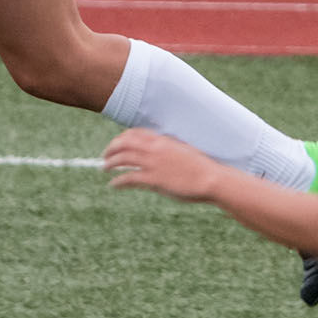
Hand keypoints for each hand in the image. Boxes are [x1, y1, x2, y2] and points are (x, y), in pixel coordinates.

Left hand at [102, 128, 222, 202]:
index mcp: (162, 139)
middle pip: (124, 143)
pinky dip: (118, 181)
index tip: (117, 144)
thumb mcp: (182, 151)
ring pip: (122, 158)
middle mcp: (154, 148)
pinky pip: (128, 178)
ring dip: (110, 163)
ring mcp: (152, 163)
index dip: (122, 138)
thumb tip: (158, 154)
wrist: (212, 179)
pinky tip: (113, 185)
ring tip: (105, 168)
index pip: (134, 133)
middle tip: (105, 156)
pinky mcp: (153, 179)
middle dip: (111, 148)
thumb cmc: (201, 168)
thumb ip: (167, 150)